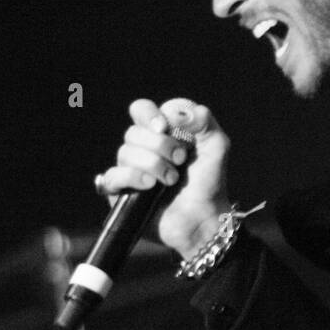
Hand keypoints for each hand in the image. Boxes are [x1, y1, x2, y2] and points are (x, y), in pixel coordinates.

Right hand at [95, 97, 231, 257]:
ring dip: (153, 164)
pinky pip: (113, 176)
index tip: (167, 127)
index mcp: (160, 133)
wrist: (204, 219)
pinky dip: (132, 177)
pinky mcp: (122, 192)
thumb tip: (173, 111)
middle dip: (159, 144)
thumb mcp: (216, 146)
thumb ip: (203, 120)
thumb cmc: (209, 183)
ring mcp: (131, 170)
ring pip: (125, 152)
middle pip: (133, 132)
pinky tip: (150, 185)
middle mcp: (142, 149)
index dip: (150, 115)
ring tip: (172, 179)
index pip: (141, 110)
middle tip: (181, 160)